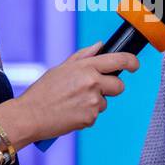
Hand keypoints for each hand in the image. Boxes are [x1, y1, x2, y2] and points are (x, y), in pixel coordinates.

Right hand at [0, 42, 139, 144]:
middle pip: (119, 86)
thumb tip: (100, 46)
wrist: (30, 116)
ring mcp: (93, 101)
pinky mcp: (91, 118)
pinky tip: (70, 113)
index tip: (135, 65)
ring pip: (105, 102)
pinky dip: (86, 116)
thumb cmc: (43, 91)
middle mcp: (92, 82)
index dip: (131, 62)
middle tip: (93, 90)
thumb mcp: (61, 68)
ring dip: (94, 103)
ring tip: (72, 103)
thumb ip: (83, 56)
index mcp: (85, 67)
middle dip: (111, 89)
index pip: (118, 60)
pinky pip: (95, 115)